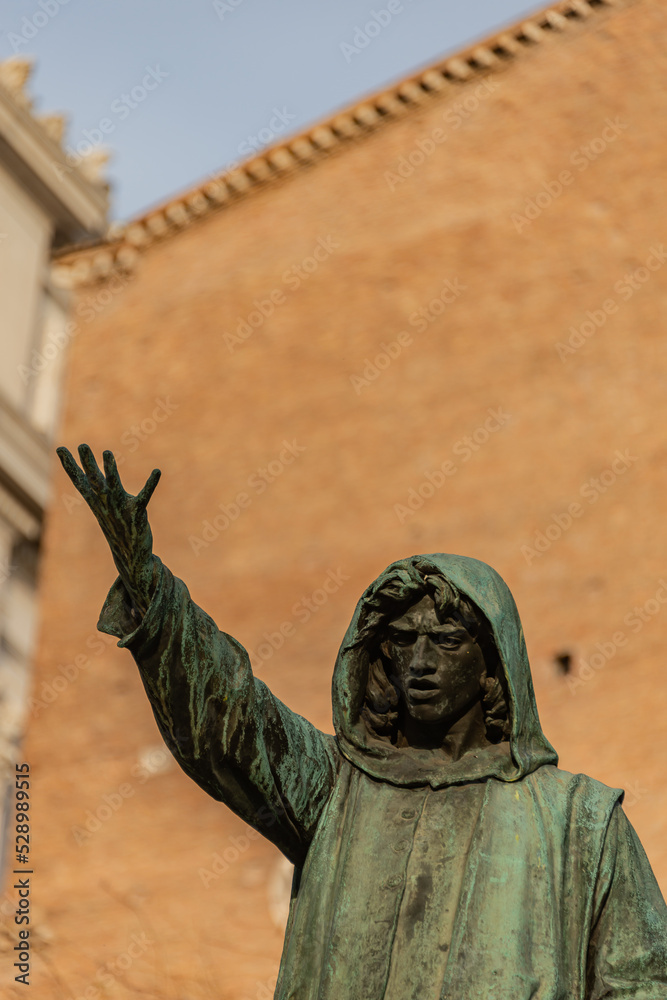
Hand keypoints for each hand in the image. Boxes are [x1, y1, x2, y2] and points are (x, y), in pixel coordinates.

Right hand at [57, 444, 160, 614]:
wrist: (130, 556)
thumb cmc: (117, 527)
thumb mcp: (105, 506)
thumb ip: (100, 488)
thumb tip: (93, 473)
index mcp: (96, 501)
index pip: (79, 480)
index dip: (69, 465)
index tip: (59, 449)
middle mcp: (105, 504)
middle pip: (94, 480)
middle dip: (89, 463)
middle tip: (83, 445)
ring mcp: (120, 508)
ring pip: (114, 485)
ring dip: (110, 470)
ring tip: (107, 453)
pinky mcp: (137, 513)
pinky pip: (145, 496)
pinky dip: (151, 483)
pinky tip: (157, 471)